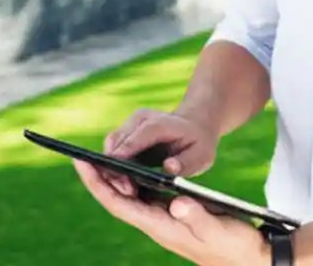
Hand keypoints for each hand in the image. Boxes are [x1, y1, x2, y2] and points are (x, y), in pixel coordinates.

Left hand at [73, 160, 270, 265]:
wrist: (248, 258)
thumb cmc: (233, 246)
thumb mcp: (217, 229)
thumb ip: (196, 216)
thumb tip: (176, 202)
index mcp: (161, 226)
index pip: (120, 204)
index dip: (99, 185)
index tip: (82, 164)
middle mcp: (157, 223)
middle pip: (118, 199)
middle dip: (99, 179)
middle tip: (81, 156)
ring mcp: (164, 219)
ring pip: (131, 196)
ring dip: (114, 179)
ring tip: (100, 158)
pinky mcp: (174, 214)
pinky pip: (147, 195)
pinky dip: (135, 181)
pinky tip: (132, 169)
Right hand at [102, 108, 218, 195]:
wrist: (195, 126)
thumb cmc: (199, 143)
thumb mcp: (201, 155)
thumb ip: (186, 162)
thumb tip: (169, 168)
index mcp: (159, 123)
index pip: (135, 140)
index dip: (123, 160)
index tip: (121, 182)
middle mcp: (140, 120)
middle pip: (116, 143)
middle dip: (113, 169)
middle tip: (124, 193)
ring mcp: (131, 125)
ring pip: (110, 146)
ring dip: (110, 168)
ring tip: (124, 191)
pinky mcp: (126, 134)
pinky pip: (113, 150)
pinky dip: (113, 167)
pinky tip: (123, 184)